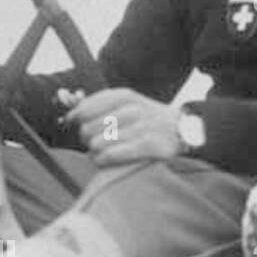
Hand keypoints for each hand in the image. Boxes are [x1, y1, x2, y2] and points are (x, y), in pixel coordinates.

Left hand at [65, 87, 181, 166]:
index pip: (88, 107)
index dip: (76, 117)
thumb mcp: (129, 104)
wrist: (187, 130)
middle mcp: (135, 109)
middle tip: (93, 142)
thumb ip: (100, 105)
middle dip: (86, 138)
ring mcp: (145, 127)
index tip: (72, 123)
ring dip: (95, 152)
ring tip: (99, 153)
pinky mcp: (153, 145)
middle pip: (90, 127)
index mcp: (127, 97)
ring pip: (100, 142)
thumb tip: (69, 110)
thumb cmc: (149, 121)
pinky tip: (103, 160)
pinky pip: (116, 154)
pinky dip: (105, 158)